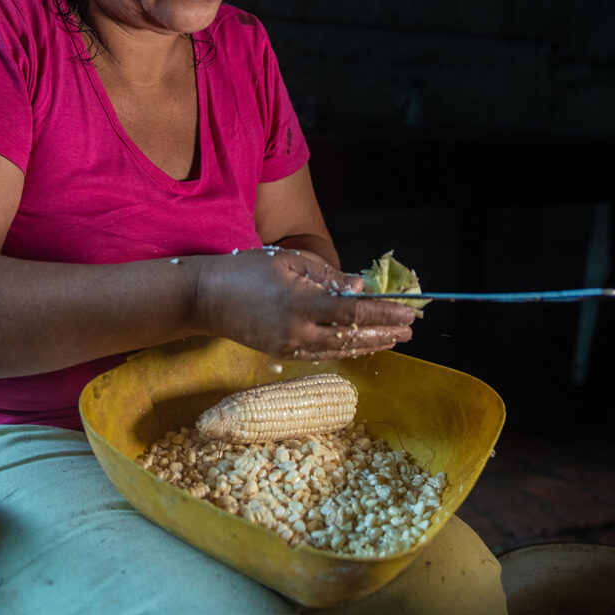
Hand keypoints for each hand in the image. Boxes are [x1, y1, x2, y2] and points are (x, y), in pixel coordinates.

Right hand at [194, 248, 415, 359]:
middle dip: (383, 333)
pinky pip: (321, 354)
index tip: (408, 313)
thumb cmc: (246, 270)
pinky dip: (344, 350)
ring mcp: (289, 347)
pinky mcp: (281, 354)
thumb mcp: (287, 260)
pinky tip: (358, 344)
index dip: (384, 313)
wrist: (206, 298)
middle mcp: (298, 331)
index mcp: (301, 303)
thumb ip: (326, 275)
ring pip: (338, 350)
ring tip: (391, 339)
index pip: (353, 312)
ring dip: (367, 344)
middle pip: (351, 336)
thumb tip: (358, 288)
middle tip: (409, 330)